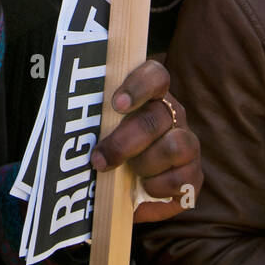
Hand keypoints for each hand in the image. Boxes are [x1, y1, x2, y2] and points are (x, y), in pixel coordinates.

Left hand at [92, 59, 201, 223]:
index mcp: (150, 95)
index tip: (117, 104)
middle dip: (124, 142)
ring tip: (129, 172)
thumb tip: (70, 126)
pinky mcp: (194, 175)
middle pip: (156, 117)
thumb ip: (93, 123)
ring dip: (143, 164)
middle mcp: (173, 115)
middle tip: (100, 159)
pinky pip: (181, 179)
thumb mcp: (102, 133)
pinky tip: (145, 187)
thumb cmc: (113, 151)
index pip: (155, 75)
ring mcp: (187, 143)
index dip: (138, 86)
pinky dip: (158, 187)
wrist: (133, 189)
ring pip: (173, 146)